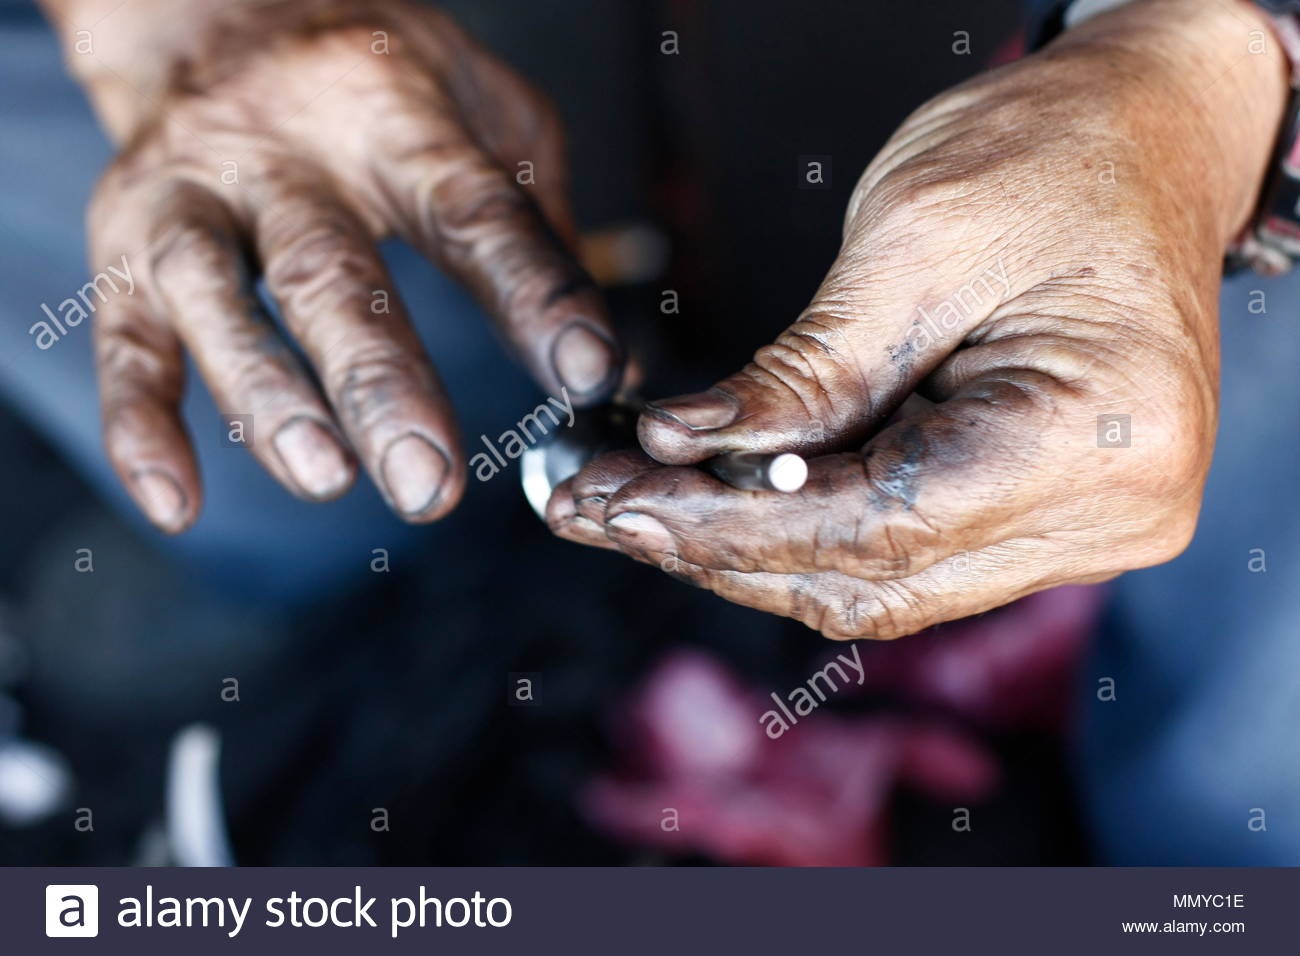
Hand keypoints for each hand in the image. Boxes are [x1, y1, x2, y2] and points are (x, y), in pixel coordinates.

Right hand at [43, 0, 620, 529]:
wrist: (220, 7)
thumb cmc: (379, 84)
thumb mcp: (479, 108)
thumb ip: (535, 222)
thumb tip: (606, 364)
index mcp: (394, 112)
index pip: (473, 211)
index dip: (534, 294)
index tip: (589, 375)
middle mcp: (284, 149)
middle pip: (329, 270)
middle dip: (379, 383)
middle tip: (429, 483)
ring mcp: (192, 191)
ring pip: (215, 299)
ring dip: (267, 400)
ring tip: (325, 479)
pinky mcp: (122, 237)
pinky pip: (125, 337)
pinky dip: (140, 423)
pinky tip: (174, 502)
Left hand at [548, 0, 1286, 638]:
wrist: (1146, 138)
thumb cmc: (1056, 156)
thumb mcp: (914, 245)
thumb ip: (807, 373)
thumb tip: (689, 448)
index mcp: (1101, 439)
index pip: (877, 529)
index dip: (729, 527)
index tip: (619, 504)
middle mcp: (1110, 512)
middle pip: (874, 579)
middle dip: (721, 548)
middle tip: (600, 508)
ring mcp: (1088, 525)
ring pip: (883, 584)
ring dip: (754, 549)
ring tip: (642, 501)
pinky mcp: (1050, 514)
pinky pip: (910, 554)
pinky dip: (811, 530)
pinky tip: (726, 495)